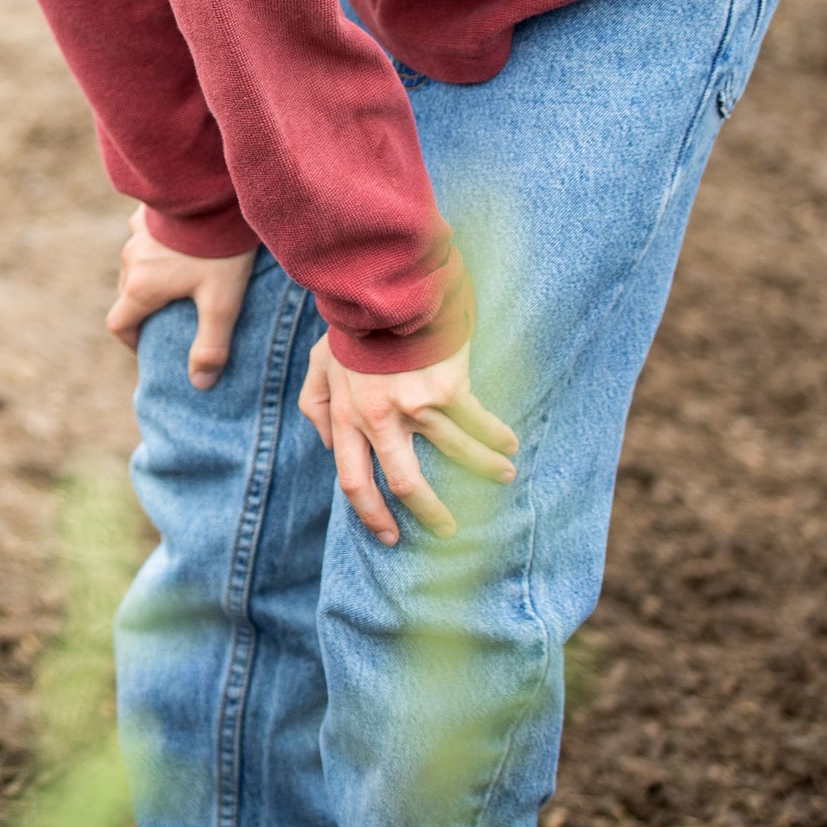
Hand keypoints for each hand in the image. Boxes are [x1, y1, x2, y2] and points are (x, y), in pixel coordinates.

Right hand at [105, 205, 254, 388]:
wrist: (212, 193)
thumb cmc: (217, 251)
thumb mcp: (221, 302)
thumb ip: (212, 345)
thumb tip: (200, 384)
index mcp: (141, 288)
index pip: (119, 324)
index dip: (131, 340)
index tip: (149, 345)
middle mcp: (130, 262)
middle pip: (127, 294)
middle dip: (144, 308)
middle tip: (172, 314)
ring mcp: (135, 235)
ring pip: (135, 265)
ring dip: (149, 276)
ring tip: (181, 278)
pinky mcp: (147, 214)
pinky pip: (144, 237)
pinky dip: (156, 248)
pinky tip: (180, 243)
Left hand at [298, 339, 519, 544]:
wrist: (382, 290)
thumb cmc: (352, 328)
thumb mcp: (319, 364)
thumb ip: (317, 406)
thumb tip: (331, 447)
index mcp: (346, 417)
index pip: (354, 481)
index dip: (371, 516)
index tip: (390, 536)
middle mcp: (377, 418)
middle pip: (405, 483)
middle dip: (431, 513)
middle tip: (448, 530)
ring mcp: (414, 405)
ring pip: (455, 455)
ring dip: (484, 470)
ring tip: (502, 476)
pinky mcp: (447, 388)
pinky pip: (478, 424)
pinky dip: (497, 438)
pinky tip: (509, 444)